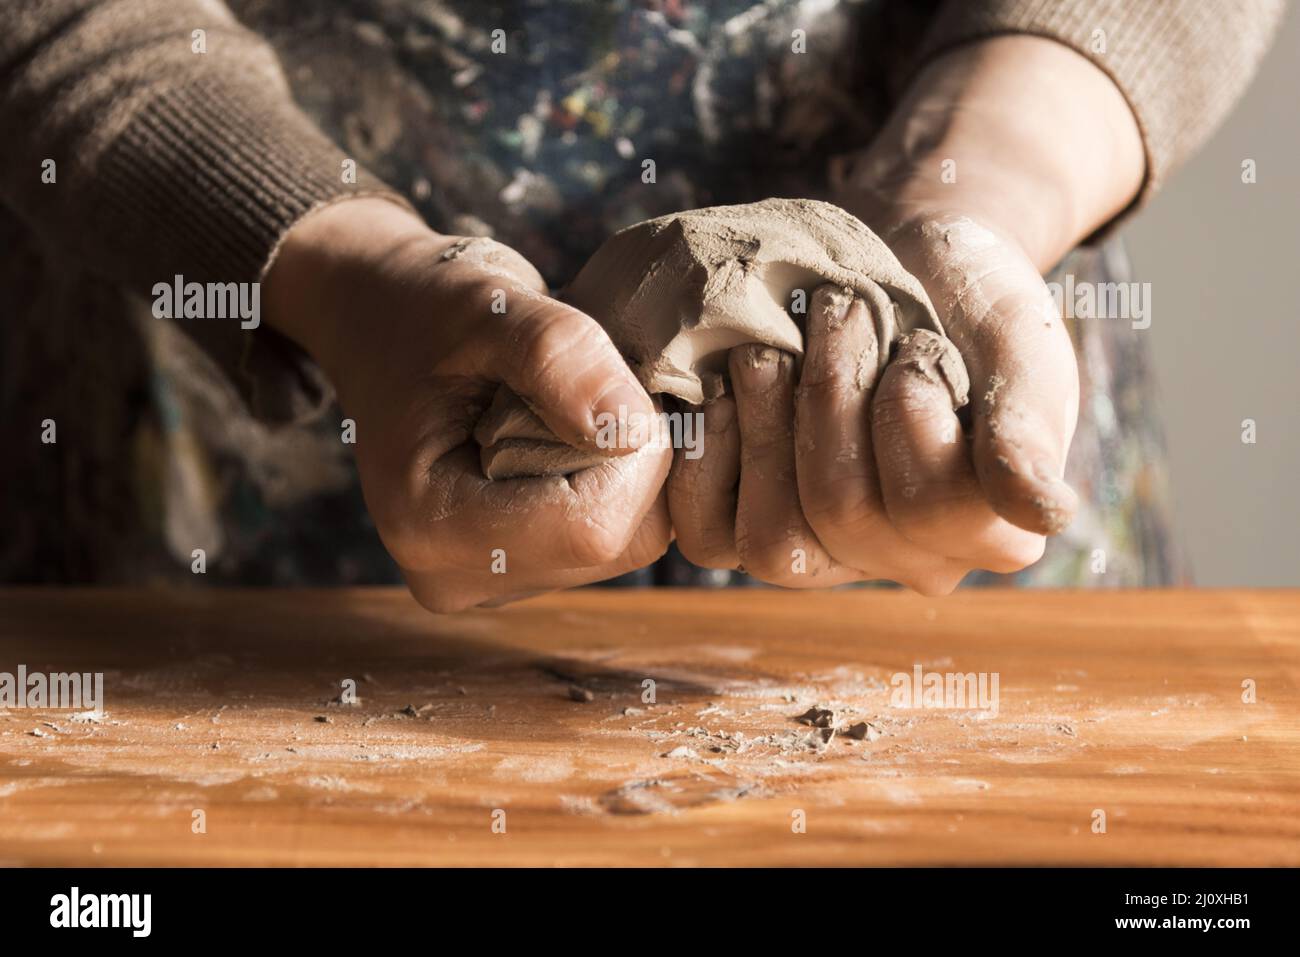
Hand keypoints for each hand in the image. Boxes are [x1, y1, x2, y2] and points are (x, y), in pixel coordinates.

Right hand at [265, 199, 671, 611]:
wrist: (383, 326)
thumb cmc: (428, 312)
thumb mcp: (491, 308)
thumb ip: (559, 356)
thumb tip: (634, 428)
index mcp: (429, 524)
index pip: (591, 527)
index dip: (633, 452)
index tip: (609, 379)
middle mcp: (453, 576)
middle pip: (618, 540)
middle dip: (632, 457)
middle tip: (584, 387)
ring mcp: (488, 582)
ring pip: (627, 541)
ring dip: (626, 467)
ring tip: (564, 410)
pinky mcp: (520, 571)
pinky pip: (616, 538)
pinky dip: (616, 482)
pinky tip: (567, 438)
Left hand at [670, 35, 1142, 593]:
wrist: (888, 270)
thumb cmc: (963, 303)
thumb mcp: (1018, 341)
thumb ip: (1029, 423)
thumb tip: (1044, 515)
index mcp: (989, 529)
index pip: (937, 508)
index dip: (911, 409)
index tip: (918, 340)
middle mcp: (905, 560)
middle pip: (845, 512)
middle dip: (832, 392)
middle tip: (837, 311)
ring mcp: (823, 555)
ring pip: (776, 538)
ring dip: (768, 420)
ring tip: (774, 347)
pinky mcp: (745, 535)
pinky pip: (709, 537)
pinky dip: (711, 453)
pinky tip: (722, 391)